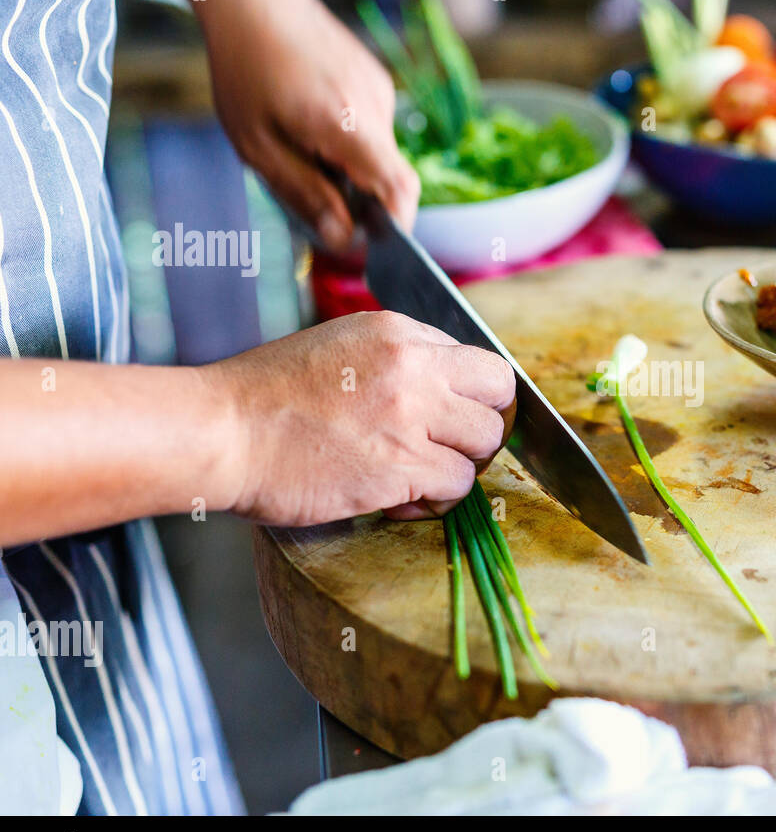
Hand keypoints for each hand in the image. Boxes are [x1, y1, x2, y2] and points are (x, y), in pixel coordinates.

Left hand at [192, 0, 418, 248]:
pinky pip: (371, 130)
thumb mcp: (259, 147)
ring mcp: (379, 91)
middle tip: (313, 196)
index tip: (375, 245)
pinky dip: (348, 142)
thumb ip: (305, 195)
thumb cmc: (247, 69)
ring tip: (302, 147)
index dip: (398, 226)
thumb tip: (342, 240)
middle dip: (358, 199)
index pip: (400, 188)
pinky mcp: (376, 82)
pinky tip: (312, 124)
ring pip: (377, 154)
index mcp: (348, 126)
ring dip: (348, 167)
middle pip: (387, 177)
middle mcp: (375, 108)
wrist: (255, 0)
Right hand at [206, 312, 514, 525]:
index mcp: (397, 332)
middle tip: (449, 449)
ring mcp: (411, 416)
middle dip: (480, 427)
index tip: (451, 419)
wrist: (220, 431)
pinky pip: (457, 486)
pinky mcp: (401, 466)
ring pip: (484, 444)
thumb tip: (439, 388)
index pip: (478, 360)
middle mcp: (413, 367)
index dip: (471, 396)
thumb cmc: (264, 398)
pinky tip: (400, 500)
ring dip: (459, 466)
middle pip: (499, 396)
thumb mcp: (338, 347)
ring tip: (419, 477)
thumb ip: (394, 360)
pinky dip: (436, 500)